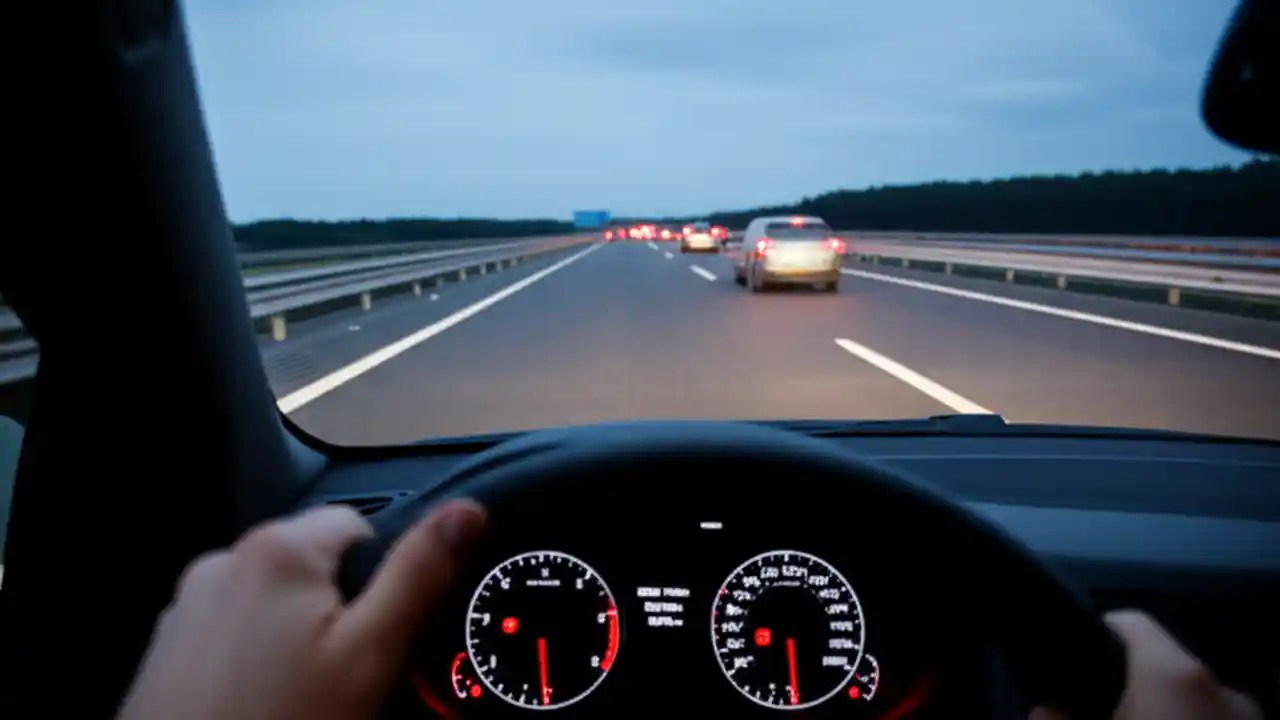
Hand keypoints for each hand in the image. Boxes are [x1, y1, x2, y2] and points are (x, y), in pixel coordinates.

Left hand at [117, 499, 485, 719]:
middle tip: (349, 675)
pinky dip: (256, 661)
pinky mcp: (169, 651)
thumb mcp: (371, 654)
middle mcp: (223, 564)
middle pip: (314, 566)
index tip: (384, 630)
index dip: (385, 575)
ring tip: (305, 698)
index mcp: (278, 551)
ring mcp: (188, 609)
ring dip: (296, 637)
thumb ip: (419, 573)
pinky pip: (233, 636)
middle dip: (339, 611)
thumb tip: (465, 513)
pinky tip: (266, 705)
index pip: (359, 523)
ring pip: (273, 605)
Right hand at [1032, 609, 1260, 719]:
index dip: (1094, 633)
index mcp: (1173, 672)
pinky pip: (1211, 718)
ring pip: (1189, 697)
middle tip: (1099, 710)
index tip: (1073, 658)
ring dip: (1162, 708)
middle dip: (1129, 685)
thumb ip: (1055, 717)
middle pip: (1159, 665)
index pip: (1128, 621)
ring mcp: (1248, 715)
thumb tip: (1045, 709)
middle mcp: (1220, 684)